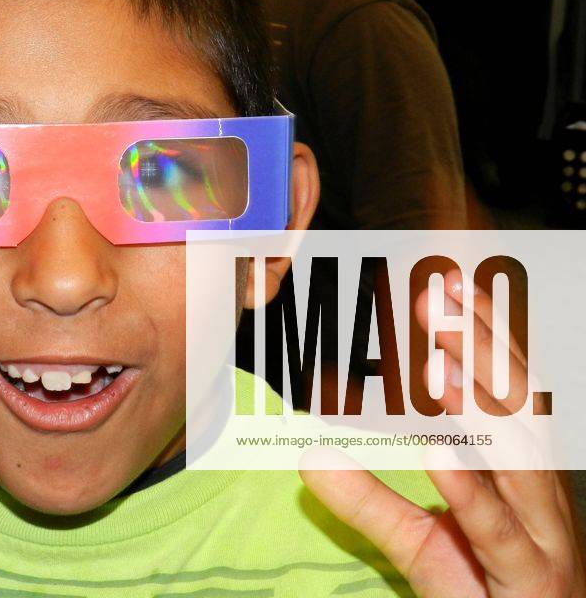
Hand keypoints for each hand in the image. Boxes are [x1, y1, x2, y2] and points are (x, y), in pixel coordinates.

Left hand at [301, 272, 585, 596]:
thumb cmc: (485, 597)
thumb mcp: (420, 542)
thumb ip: (370, 499)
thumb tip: (310, 457)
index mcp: (522, 480)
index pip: (508, 393)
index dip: (483, 336)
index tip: (448, 284)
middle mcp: (540, 502)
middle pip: (519, 413)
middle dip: (481, 352)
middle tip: (436, 300)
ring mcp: (540, 543)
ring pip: (521, 464)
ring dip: (480, 407)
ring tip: (438, 362)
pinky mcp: (526, 582)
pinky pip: (498, 535)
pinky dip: (471, 492)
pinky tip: (440, 454)